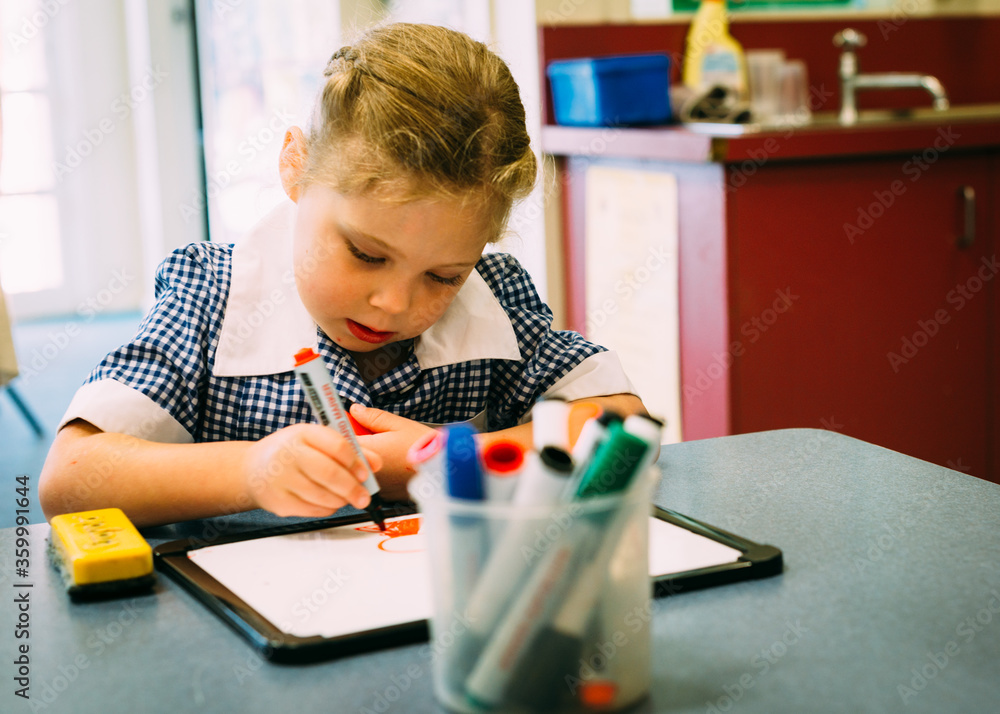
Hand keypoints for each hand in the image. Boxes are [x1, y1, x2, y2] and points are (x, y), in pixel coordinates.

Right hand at [242, 423, 383, 517]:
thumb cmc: (291, 452)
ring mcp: (281, 479)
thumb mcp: (316, 441)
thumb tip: (377, 463)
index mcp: (302, 433)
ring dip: (341, 499)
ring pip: (323, 495)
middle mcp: (288, 453)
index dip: (357, 462)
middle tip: (364, 497)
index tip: (366, 473)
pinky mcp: (278, 501)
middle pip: (330, 474)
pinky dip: (327, 508)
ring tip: (347, 498)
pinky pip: (313, 510)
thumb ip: (348, 449)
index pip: (337, 446)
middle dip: (353, 488)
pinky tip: (329, 502)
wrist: (251, 469)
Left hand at [350, 404, 435, 500]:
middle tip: (370, 431)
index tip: (347, 421)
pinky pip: (373, 480)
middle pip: (348, 455)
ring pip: (360, 469)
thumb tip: (356, 411)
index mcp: (368, 452)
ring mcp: (376, 486)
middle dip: (355, 442)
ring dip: (365, 457)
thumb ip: (372, 417)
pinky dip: (377, 470)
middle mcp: (368, 473)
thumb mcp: (398, 424)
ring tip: (386, 448)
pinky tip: (392, 461)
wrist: (447, 470)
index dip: (343, 428)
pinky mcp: (385, 495)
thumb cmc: (427, 447)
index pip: (341, 439)